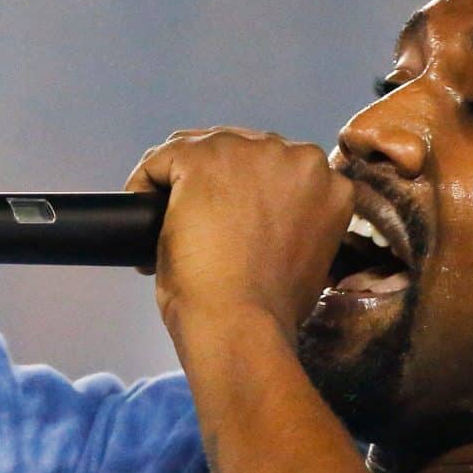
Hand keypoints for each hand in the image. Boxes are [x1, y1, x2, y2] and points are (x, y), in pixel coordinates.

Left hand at [125, 127, 354, 338]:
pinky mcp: (205, 159)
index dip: (244, 192)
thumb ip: (292, 224)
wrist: (243, 323)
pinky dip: (144, 183)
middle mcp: (299, 158)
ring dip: (179, 181)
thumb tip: (256, 222)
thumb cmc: (268, 308)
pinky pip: (163, 158)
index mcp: (329, 183)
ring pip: (199, 149)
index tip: (225, 219)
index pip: (276, 168)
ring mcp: (252, 153)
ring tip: (167, 222)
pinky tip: (143, 213)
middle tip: (191, 224)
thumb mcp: (304, 257)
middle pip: (239, 150)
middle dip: (212, 183)